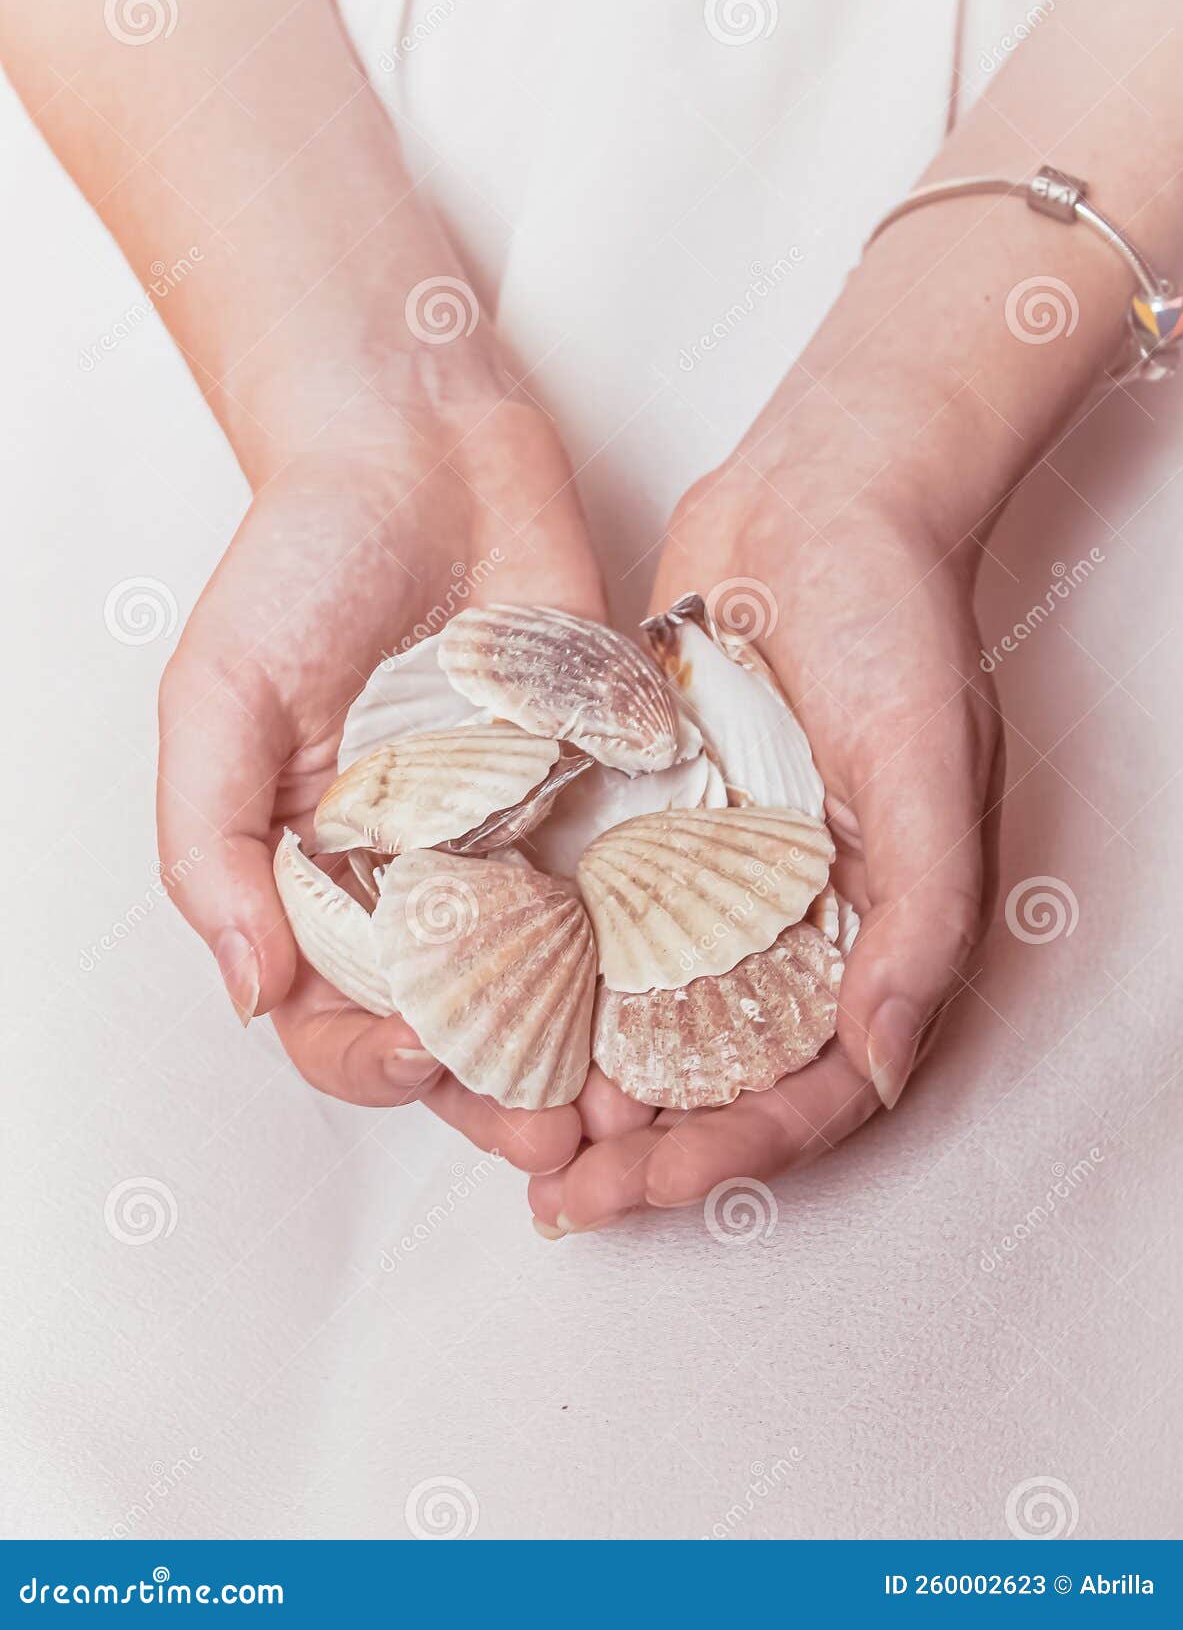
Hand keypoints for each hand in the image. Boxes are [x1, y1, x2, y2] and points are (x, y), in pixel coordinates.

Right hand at [158, 373, 605, 1175]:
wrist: (421, 447)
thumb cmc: (299, 562)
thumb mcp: (217, 700)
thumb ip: (212, 846)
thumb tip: (249, 990)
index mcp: (324, 880)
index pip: (341, 1015)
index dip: (378, 1060)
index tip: (424, 1058)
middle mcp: (425, 879)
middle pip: (465, 1027)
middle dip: (506, 1095)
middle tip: (559, 1141)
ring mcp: (521, 842)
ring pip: (560, 986)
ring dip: (594, 1055)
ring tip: (637, 1103)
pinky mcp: (603, 794)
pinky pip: (634, 891)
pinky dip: (662, 954)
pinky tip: (695, 996)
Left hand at [530, 463, 1002, 1231]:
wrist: (823, 494)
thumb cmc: (898, 622)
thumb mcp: (931, 769)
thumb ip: (918, 921)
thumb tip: (881, 1065)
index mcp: (871, 934)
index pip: (803, 1087)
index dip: (726, 1153)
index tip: (637, 1182)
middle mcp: (792, 924)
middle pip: (714, 1074)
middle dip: (639, 1144)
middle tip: (556, 1188)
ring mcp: (717, 879)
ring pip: (646, 1012)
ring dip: (582, 1075)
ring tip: (506, 1118)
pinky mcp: (652, 823)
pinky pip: (600, 916)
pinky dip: (554, 969)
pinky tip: (488, 999)